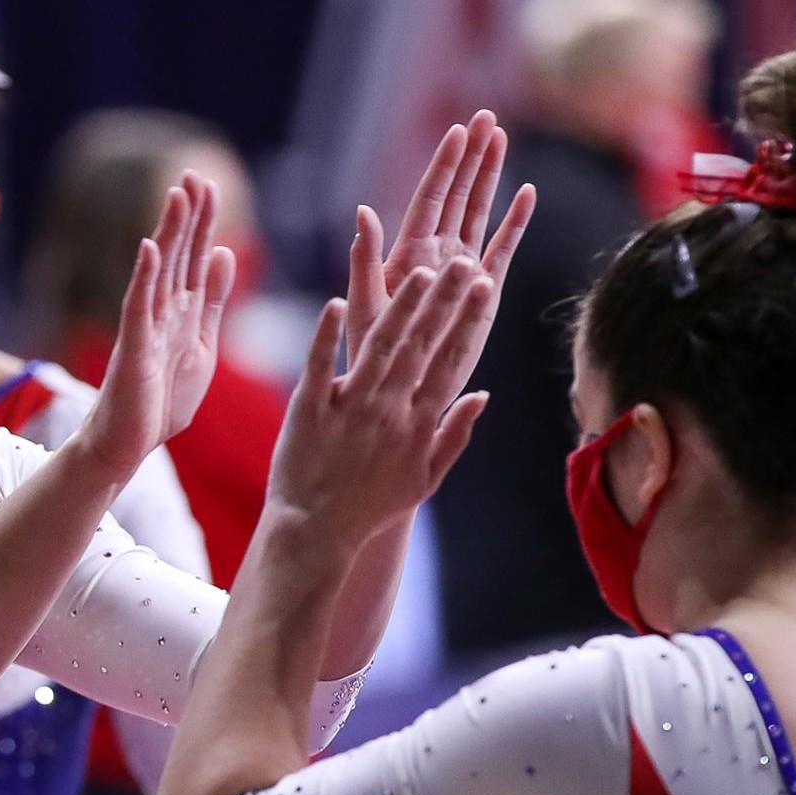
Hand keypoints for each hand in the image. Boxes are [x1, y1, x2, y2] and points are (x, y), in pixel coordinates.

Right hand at [74, 172, 236, 478]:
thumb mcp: (201, 344)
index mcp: (182, 311)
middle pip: (178, 254)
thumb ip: (212, 301)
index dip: (203, 222)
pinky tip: (150, 249)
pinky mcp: (133, 349)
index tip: (209, 184)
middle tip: (193, 174)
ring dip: (169, 233)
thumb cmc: (160, 400)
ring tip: (177, 195)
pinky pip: (139, 308)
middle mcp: (161, 311)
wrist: (127, 445)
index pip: (195, 257)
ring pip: (160, 271)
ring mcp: (145, 328)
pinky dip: (145, 278)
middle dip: (188, 215)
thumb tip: (224, 253)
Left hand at [267, 258, 496, 544]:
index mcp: (417, 424)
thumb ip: (455, 435)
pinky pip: (320, 366)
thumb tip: (483, 394)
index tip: (487, 285)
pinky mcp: (308, 409)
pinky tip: (337, 302)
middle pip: (420, 347)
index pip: (450, 363)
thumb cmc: (370, 506)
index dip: (468, 322)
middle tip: (464, 263)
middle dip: (444, 303)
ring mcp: (348, 409)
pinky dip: (328, 335)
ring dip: (400, 309)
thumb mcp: (424, 478)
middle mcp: (387, 411)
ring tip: (421, 272)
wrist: (315, 531)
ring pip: (379, 349)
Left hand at [347, 109, 534, 370]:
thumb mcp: (364, 304)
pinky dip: (514, 222)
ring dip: (490, 176)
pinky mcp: (481, 290)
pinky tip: (526, 194)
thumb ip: (365, 259)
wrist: (395, 387)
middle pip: (457, 194)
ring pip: (479, 212)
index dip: (444, 164)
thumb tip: (363, 212)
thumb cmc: (370, 351)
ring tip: (501, 137)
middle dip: (471, 155)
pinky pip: (502, 248)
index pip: (430, 197)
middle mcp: (436, 253)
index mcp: (408, 252)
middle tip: (486, 116)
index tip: (458, 130)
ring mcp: (460, 268)